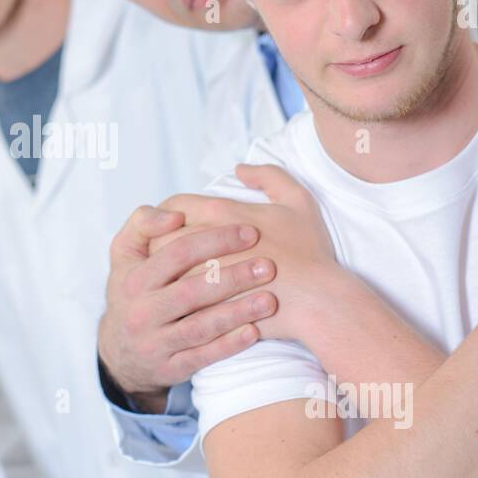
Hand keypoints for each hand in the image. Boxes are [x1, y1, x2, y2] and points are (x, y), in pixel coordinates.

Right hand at [97, 204, 277, 410]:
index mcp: (134, 278)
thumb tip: (177, 214)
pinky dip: (228, 345)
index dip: (215, 240)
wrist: (120, 351)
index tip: (251, 232)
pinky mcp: (171, 368)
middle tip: (269, 265)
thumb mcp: (124, 252)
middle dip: (233, 277)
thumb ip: (143, 222)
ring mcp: (155, 342)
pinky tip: (255, 332)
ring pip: (200, 327)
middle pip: (191, 291)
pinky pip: (203, 357)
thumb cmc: (132, 291)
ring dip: (237, 313)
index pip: (177, 254)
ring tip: (270, 300)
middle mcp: (142, 311)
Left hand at [149, 164, 344, 344]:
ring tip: (172, 279)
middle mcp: (205, 243)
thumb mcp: (298, 201)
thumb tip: (240, 169)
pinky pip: (175, 302)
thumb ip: (269, 176)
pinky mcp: (205, 308)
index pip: (174, 205)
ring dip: (163, 274)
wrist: (318, 301)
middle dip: (159, 245)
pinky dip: (174, 301)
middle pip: (159, 238)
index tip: (174, 224)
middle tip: (166, 254)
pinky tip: (183, 304)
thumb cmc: (309, 252)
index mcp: (221, 213)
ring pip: (162, 272)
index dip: (167, 213)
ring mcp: (202, 277)